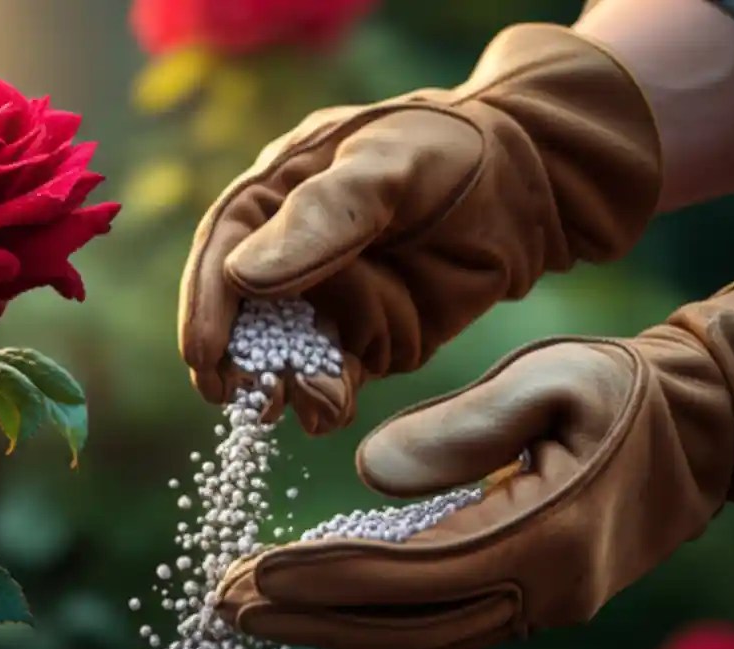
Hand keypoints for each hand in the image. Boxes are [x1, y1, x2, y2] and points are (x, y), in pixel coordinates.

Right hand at [178, 22, 661, 434]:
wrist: (529, 187)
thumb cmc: (452, 152)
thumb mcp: (390, 166)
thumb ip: (322, 216)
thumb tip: (241, 276)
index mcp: (273, 197)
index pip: (220, 253)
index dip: (205, 306)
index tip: (204, 355)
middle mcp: (285, 255)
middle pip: (240, 316)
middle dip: (236, 361)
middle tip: (240, 398)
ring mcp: (324, 304)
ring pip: (282, 357)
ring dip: (279, 386)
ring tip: (293, 403)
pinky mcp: (364, 343)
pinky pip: (330, 380)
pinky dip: (324, 400)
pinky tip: (327, 411)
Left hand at [214, 275, 733, 648]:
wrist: (704, 428)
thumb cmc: (624, 391)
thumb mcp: (551, 380)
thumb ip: (460, 427)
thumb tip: (365, 474)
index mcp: (545, 536)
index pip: (409, 573)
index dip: (324, 577)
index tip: (251, 573)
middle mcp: (543, 589)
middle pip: (402, 621)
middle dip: (308, 614)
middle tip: (224, 604)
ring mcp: (543, 602)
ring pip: (418, 632)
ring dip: (331, 623)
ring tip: (255, 607)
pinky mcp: (537, 594)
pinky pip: (441, 618)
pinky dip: (374, 614)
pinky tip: (321, 597)